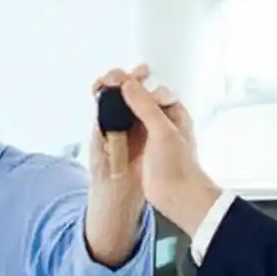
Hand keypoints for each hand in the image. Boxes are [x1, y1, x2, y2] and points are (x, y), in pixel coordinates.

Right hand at [92, 67, 219, 235]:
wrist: (176, 195)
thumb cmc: (177, 165)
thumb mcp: (163, 130)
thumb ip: (145, 106)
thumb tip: (128, 84)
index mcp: (172, 111)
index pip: (150, 90)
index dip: (133, 82)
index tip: (117, 80)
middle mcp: (160, 120)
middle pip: (138, 97)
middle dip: (121, 88)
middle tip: (105, 83)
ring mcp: (148, 133)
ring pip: (128, 110)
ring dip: (114, 101)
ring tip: (99, 91)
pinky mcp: (137, 146)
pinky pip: (123, 126)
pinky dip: (111, 118)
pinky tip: (101, 113)